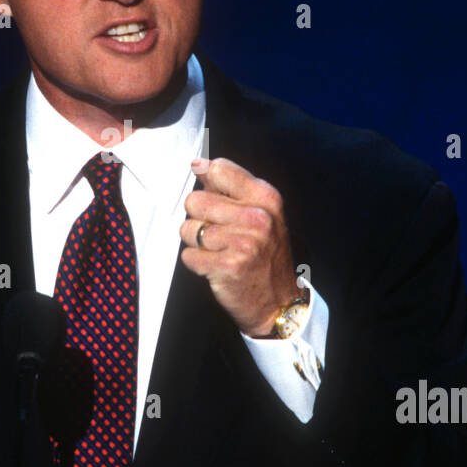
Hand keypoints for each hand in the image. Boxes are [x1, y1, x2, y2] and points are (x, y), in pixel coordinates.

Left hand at [179, 157, 296, 337]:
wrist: (278, 301)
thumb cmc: (265, 256)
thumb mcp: (262, 214)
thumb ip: (231, 188)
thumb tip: (199, 165)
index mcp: (266, 198)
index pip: (219, 169)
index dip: (207, 182)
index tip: (211, 194)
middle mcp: (257, 218)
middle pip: (195, 200)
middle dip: (199, 218)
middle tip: (219, 234)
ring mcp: (243, 243)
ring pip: (188, 229)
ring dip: (196, 243)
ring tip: (218, 251)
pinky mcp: (227, 266)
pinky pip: (188, 255)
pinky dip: (196, 262)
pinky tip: (215, 266)